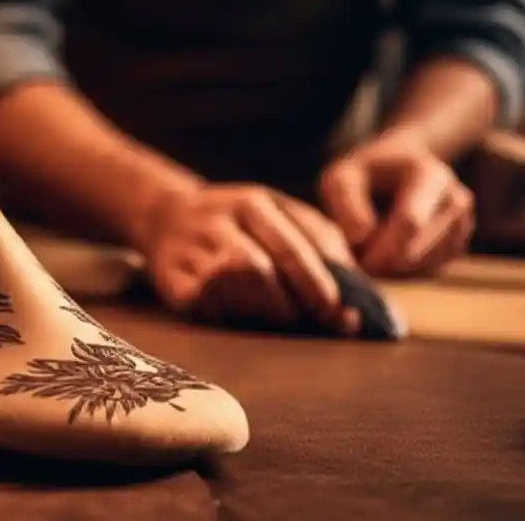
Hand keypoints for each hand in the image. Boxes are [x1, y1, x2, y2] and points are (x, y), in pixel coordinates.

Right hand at [143, 184, 359, 333]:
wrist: (167, 216)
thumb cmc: (240, 222)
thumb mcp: (279, 212)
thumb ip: (319, 239)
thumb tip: (357, 285)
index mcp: (251, 202)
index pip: (289, 247)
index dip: (316, 284)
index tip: (339, 313)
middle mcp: (216, 223)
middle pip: (258, 272)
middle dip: (292, 304)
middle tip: (311, 322)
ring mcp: (189, 251)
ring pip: (231, 290)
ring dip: (262, 312)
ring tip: (277, 318)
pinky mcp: (171, 280)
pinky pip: (204, 305)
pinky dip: (228, 315)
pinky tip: (239, 314)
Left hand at [320, 131, 473, 275]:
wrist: (396, 173)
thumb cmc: (365, 176)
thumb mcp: (343, 176)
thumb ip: (346, 200)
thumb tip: (360, 236)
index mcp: (430, 175)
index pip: (411, 221)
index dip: (382, 247)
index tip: (359, 261)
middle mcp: (455, 201)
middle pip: (418, 250)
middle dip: (382, 261)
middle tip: (354, 258)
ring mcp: (461, 227)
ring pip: (422, 267)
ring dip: (389, 268)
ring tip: (365, 250)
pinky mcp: (456, 249)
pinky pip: (426, 274)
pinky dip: (401, 272)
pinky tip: (383, 255)